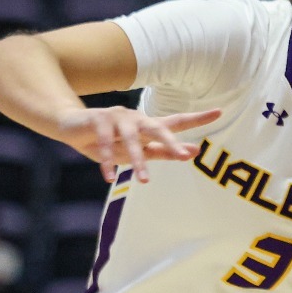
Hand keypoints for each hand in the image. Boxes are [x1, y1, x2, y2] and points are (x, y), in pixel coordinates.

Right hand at [56, 106, 217, 182]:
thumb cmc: (111, 141)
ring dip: (138, 160)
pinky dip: (106, 160)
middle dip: (170, 142)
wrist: (71, 127)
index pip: (178, 121)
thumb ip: (164, 151)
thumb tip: (194, 152)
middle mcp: (137, 118)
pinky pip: (104, 143)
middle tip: (184, 156)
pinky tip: (109, 177)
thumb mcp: (139, 150)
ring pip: (131, 139)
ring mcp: (117, 117)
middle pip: (157, 128)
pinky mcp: (97, 120)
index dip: (198, 118)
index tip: (220, 112)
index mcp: (149, 125)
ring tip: (144, 181)